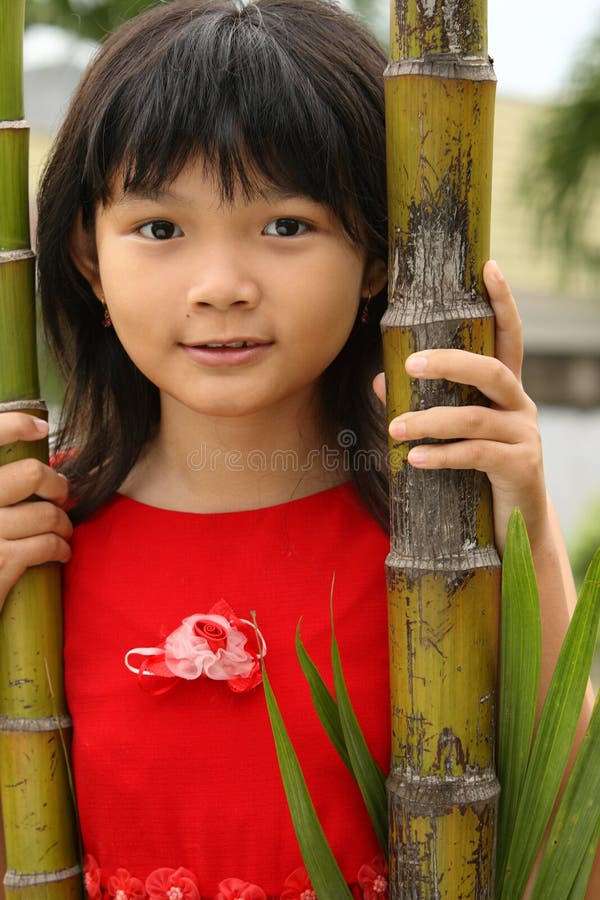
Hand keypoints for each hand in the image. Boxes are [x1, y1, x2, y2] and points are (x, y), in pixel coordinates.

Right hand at [0, 413, 72, 608]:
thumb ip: (2, 489)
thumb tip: (37, 459)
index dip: (14, 423)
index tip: (39, 425)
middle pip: (32, 474)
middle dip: (57, 485)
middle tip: (61, 496)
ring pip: (46, 513)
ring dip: (62, 524)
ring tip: (62, 532)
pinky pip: (45, 544)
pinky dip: (60, 548)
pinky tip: (59, 553)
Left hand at [373, 260, 546, 554]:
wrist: (517, 528)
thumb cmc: (479, 472)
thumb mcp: (454, 436)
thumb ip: (423, 405)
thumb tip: (379, 380)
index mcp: (506, 393)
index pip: (510, 337)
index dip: (503, 302)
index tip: (489, 266)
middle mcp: (521, 408)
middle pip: (491, 371)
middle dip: (450, 363)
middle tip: (409, 363)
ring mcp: (524, 437)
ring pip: (475, 419)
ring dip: (430, 421)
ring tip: (394, 428)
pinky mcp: (521, 469)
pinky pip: (476, 456)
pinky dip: (441, 456)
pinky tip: (413, 459)